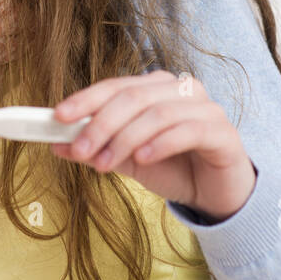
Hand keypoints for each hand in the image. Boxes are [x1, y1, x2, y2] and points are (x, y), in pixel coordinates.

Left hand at [50, 70, 256, 221]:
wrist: (215, 194)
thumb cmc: (172, 168)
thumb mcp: (126, 160)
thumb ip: (96, 148)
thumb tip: (57, 144)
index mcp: (156, 88)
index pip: (116, 86)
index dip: (86, 99)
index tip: (59, 117)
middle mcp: (181, 89)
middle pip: (134, 96)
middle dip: (101, 124)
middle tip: (80, 150)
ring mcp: (205, 107)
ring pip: (158, 113)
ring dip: (125, 139)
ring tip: (103, 165)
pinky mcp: (223, 132)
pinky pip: (188, 131)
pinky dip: (160, 144)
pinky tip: (142, 159)